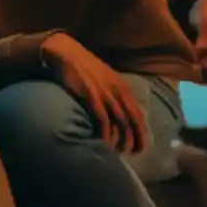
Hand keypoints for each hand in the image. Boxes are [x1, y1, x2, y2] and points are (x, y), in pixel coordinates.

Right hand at [41, 33, 146, 152]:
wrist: (65, 52)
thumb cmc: (83, 66)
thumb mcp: (104, 78)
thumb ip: (113, 93)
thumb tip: (116, 111)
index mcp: (123, 87)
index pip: (138, 115)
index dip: (142, 133)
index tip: (142, 148)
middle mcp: (117, 91)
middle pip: (132, 121)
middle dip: (133, 139)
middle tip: (130, 153)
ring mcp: (104, 94)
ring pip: (119, 122)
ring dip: (120, 139)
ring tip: (116, 151)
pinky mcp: (90, 96)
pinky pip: (102, 119)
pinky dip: (105, 133)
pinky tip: (103, 142)